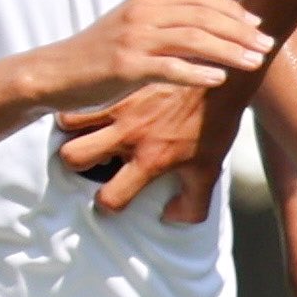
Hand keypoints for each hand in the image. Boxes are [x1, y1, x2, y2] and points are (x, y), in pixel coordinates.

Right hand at [31, 0, 273, 113]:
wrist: (55, 72)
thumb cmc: (100, 53)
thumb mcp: (134, 26)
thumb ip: (167, 21)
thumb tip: (210, 26)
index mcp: (147, 0)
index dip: (232, 9)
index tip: (256, 23)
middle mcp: (143, 13)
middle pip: (204, 16)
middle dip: (241, 30)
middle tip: (266, 44)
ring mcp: (134, 38)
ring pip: (194, 39)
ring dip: (230, 50)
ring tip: (255, 62)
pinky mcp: (126, 65)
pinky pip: (171, 67)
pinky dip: (199, 71)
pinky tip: (220, 78)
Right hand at [56, 81, 238, 221]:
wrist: (227, 80)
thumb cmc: (216, 125)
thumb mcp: (210, 169)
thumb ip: (193, 203)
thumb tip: (169, 216)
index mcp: (150, 159)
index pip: (110, 197)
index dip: (109, 204)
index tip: (116, 196)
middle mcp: (130, 134)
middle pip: (72, 157)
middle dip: (76, 163)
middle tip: (93, 158)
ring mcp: (123, 107)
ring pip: (70, 123)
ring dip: (75, 131)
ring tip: (90, 132)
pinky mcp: (124, 85)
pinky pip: (88, 96)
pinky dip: (84, 105)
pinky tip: (97, 109)